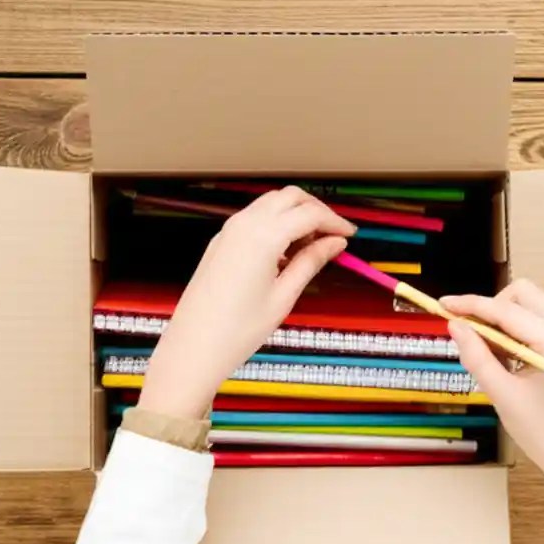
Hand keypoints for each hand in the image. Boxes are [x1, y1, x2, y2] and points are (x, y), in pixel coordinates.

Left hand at [138, 187, 354, 419]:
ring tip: (311, 246)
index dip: (335, 221)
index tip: (349, 235)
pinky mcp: (221, 242)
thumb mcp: (284, 296)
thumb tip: (334, 244)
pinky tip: (286, 251)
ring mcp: (229, 232)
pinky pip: (254, 219)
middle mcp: (244, 225)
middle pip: (290, 197)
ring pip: (271, 204)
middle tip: (333, 236)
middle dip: (316, 210)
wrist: (194, 346)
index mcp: (263, 237)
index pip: (309, 213)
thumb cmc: (236, 329)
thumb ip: (311, 262)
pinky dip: (276, 224)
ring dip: (295, 215)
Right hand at [442, 280, 543, 543]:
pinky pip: (539, 321)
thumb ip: (477, 357)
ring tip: (489, 355)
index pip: (507, 310)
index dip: (471, 305)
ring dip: (503, 320)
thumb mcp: (503, 396)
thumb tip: (456, 326)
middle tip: (470, 334)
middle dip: (491, 308)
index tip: (444, 305)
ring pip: (530, 305)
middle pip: (522, 294)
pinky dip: (516, 331)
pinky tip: (507, 359)